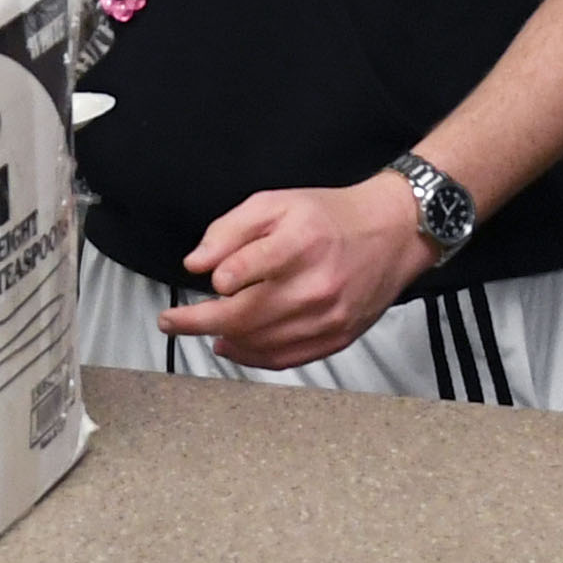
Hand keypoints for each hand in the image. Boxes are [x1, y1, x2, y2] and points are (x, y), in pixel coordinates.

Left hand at [164, 173, 438, 368]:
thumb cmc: (329, 217)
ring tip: (202, 330)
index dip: (223, 278)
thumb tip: (196, 264)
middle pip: (246, 315)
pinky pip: (285, 358)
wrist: (393, 234)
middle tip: (170, 321)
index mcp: (300, 243)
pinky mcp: (337, 337)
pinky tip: (232, 346)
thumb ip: (230, 230)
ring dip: (223, 339)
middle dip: (198, 322)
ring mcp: (328, 317)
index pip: (248, 268)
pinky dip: (252, 356)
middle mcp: (316, 284)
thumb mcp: (276, 204)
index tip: (208, 282)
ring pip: (261, 342)